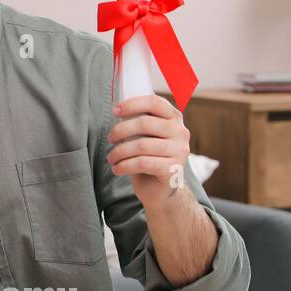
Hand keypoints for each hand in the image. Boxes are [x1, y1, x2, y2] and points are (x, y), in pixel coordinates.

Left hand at [106, 94, 189, 208]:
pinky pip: (143, 163)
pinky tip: (117, 169)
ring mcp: (179, 151)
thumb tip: (118, 112)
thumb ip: (138, 122)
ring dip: (120, 151)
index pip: (154, 102)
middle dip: (121, 130)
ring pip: (142, 145)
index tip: (115, 111)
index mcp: (173, 118)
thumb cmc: (149, 157)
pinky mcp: (173, 169)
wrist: (161, 188)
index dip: (132, 104)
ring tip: (111, 157)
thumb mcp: (145, 136)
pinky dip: (125, 165)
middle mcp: (180, 132)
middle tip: (110, 139)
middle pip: (145, 123)